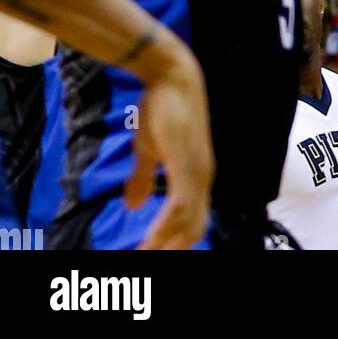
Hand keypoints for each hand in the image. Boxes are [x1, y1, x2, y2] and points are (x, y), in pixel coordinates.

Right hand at [126, 49, 213, 250]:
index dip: (173, 243)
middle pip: (194, 230)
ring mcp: (198, 172)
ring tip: (142, 258)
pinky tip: (149, 242)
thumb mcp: (147, 148)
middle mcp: (203, 179)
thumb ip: (142, 178)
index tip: (149, 254)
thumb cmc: (160, 108)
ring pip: (188, 225)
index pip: (191, 222)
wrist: (170, 76)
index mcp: (197, 177)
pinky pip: (180, 208)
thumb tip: (132, 206)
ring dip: (164, 246)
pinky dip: (164, 229)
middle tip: (144, 262)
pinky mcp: (188, 165)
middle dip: (171, 250)